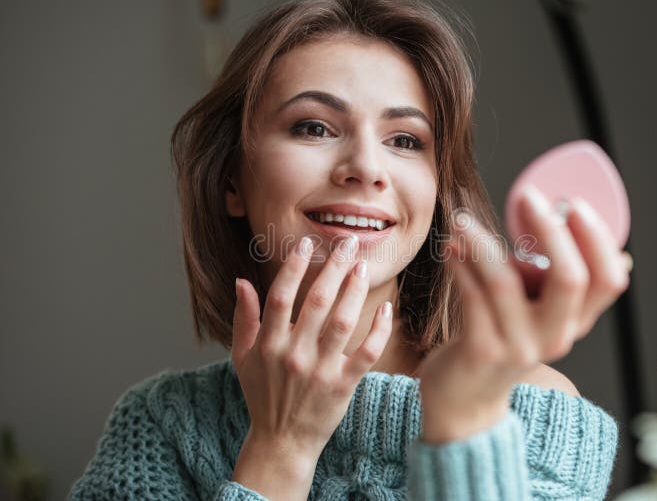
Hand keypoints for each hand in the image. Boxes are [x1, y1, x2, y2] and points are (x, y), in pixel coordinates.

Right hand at [230, 234, 392, 496]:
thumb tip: (242, 281)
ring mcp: (320, 370)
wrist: (282, 441)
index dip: (293, 266)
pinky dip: (378, 329)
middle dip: (333, 267)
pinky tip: (385, 308)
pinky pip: (366, 352)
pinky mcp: (343, 385)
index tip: (306, 243)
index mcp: (268, 344)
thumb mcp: (242, 357)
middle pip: (317, 301)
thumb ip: (243, 318)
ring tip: (362, 267)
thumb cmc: (262, 395)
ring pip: (342, 321)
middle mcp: (293, 354)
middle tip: (348, 243)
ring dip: (354, 291)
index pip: (281, 295)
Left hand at [416, 187, 630, 442]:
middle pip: (570, 279)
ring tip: (464, 220)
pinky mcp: (482, 350)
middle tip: (529, 197)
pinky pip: (471, 296)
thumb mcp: (542, 316)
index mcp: (574, 322)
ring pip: (505, 282)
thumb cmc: (501, 340)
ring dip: (482, 242)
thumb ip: (565, 286)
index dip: (597, 240)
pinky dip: (460, 265)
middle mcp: (555, 337)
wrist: (464, 399)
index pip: (609, 281)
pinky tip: (451, 248)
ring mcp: (519, 346)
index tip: (572, 204)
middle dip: (550, 231)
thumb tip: (620, 254)